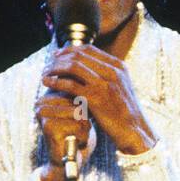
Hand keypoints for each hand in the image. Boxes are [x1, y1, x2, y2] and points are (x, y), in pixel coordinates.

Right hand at [35, 91, 96, 180]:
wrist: (65, 164)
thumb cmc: (76, 135)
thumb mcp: (80, 112)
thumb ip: (82, 96)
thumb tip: (89, 79)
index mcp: (48, 94)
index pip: (78, 90)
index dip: (86, 108)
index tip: (75, 121)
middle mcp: (42, 101)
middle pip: (80, 101)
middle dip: (85, 119)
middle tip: (75, 132)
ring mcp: (43, 114)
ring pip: (80, 113)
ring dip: (85, 129)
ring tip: (74, 136)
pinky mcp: (48, 127)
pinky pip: (78, 126)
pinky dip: (83, 137)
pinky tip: (73, 143)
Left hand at [41, 41, 155, 155]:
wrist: (135, 131)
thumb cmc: (125, 113)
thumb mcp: (120, 88)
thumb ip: (106, 76)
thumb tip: (85, 68)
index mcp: (118, 66)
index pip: (88, 49)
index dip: (69, 50)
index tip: (57, 56)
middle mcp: (112, 71)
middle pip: (79, 56)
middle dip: (59, 59)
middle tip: (47, 66)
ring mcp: (104, 84)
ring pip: (73, 67)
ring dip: (55, 69)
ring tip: (45, 74)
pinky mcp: (96, 98)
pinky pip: (70, 85)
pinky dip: (56, 82)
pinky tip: (48, 84)